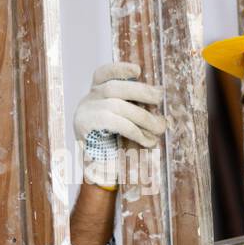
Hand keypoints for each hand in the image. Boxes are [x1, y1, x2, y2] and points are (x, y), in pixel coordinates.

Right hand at [73, 62, 165, 186]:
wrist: (99, 175)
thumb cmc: (117, 148)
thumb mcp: (125, 122)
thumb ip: (134, 107)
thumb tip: (158, 92)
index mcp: (94, 96)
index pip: (102, 75)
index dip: (119, 69)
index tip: (138, 70)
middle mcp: (86, 101)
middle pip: (114, 87)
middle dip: (140, 90)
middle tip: (160, 97)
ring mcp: (83, 113)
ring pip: (117, 106)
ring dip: (143, 117)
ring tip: (160, 127)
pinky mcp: (84, 127)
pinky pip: (115, 123)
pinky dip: (136, 130)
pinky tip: (147, 140)